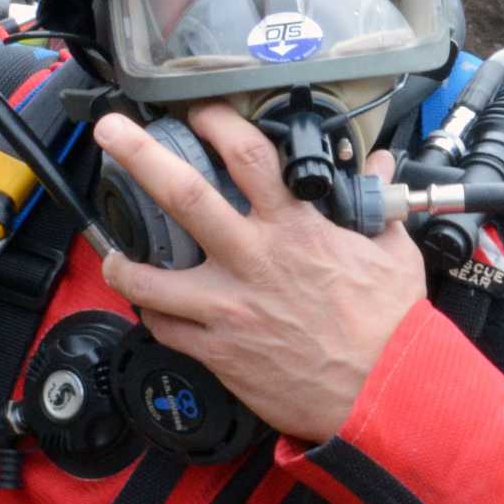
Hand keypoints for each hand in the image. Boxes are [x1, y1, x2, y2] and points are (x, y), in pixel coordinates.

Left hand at [92, 103, 427, 444]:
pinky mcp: (217, 352)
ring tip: (110, 249)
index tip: (197, 110)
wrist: (385, 394)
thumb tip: (377, 166)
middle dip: (139, 154)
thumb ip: (375, 206)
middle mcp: (251, 261)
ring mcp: (227, 308)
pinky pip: (165, 329)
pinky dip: (153, 315)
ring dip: (120, 260)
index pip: (247, 157)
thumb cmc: (391, 328)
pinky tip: (154, 307)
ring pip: (149, 277)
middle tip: (111, 131)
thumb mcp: (393, 254)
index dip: (216, 122)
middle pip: (181, 194)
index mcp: (294, 229)